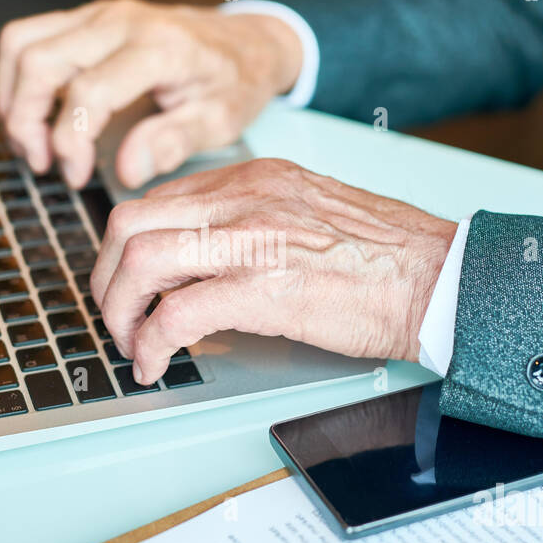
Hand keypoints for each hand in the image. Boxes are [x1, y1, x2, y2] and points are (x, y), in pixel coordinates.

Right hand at [0, 0, 302, 188]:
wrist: (246, 41)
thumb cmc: (235, 83)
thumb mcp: (221, 121)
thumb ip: (173, 143)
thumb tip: (127, 170)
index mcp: (159, 49)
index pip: (87, 92)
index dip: (70, 142)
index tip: (76, 175)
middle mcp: (121, 22)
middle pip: (39, 63)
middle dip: (26, 122)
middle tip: (43, 164)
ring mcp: (99, 13)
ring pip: (21, 43)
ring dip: (12, 97)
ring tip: (30, 142)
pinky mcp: (86, 16)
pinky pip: (28, 36)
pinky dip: (16, 76)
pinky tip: (33, 114)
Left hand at [90, 158, 456, 384]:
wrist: (437, 279)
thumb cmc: (385, 257)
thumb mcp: (307, 212)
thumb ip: (250, 223)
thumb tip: (199, 261)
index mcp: (253, 178)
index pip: (155, 199)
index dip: (124, 248)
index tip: (126, 282)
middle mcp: (243, 199)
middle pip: (129, 223)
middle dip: (105, 277)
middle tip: (116, 315)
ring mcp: (251, 240)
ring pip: (139, 262)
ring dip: (119, 312)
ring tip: (131, 345)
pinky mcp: (264, 288)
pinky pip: (176, 315)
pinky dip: (151, 344)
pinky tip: (156, 364)